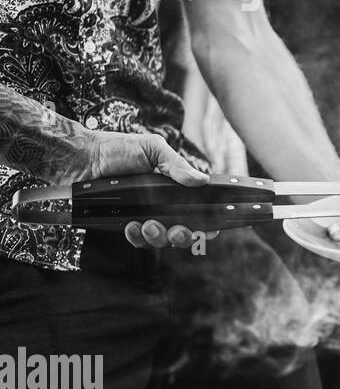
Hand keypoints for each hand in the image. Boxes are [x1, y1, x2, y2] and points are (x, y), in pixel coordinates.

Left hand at [77, 131, 215, 250]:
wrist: (81, 158)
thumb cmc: (116, 148)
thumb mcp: (151, 148)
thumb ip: (176, 165)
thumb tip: (203, 181)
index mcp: (174, 187)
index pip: (198, 209)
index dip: (207, 223)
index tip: (210, 229)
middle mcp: (162, 204)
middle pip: (184, 231)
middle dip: (184, 236)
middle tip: (178, 231)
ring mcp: (143, 215)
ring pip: (162, 239)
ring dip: (160, 237)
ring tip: (148, 225)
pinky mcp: (124, 224)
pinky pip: (138, 240)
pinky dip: (138, 237)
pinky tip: (131, 226)